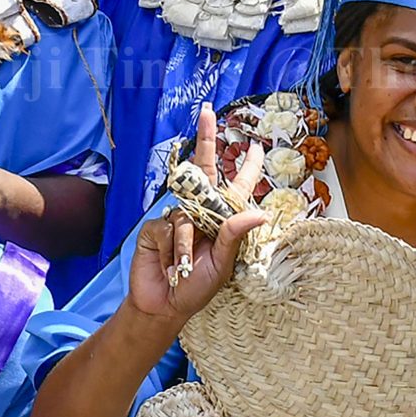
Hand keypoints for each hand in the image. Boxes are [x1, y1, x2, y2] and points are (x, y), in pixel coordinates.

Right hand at [128, 105, 265, 326]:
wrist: (163, 305)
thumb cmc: (197, 288)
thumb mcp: (223, 264)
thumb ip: (235, 235)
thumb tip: (260, 212)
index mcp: (221, 221)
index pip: (236, 188)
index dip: (246, 167)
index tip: (254, 145)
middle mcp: (200, 213)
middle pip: (204, 169)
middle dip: (205, 139)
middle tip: (207, 111)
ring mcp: (176, 218)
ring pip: (185, 216)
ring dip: (185, 247)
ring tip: (183, 270)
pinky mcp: (155, 227)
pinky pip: (167, 228)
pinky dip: (171, 250)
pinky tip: (168, 265)